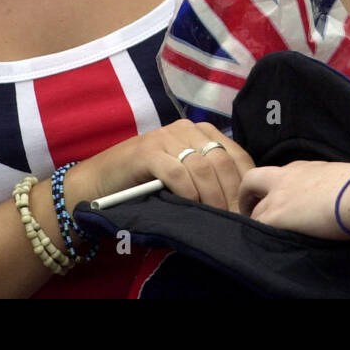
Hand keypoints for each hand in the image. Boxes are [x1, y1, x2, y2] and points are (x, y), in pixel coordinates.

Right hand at [69, 120, 255, 212]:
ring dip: (212, 197)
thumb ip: (209, 178)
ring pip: (202, 168)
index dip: (246, 183)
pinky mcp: (147, 152)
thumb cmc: (146, 182)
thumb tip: (242, 203)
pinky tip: (191, 206)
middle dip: (231, 195)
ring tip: (215, 218)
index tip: (249, 211)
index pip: (237, 155)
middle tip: (234, 220)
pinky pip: (177, 173)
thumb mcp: (185, 176)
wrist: (100, 180)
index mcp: (201, 131)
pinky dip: (188, 192)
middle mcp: (186, 129)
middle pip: (222, 162)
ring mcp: (165, 138)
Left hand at [240, 161, 349, 240]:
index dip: (271, 187)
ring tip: (261, 238)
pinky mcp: (277, 217)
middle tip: (250, 213)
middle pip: (251, 181)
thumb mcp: (338, 178)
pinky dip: (258, 235)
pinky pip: (257, 227)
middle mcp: (284, 178)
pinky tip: (263, 246)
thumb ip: (326, 185)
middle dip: (247, 197)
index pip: (276, 175)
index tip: (274, 199)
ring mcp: (278, 198)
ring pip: (254, 211)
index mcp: (300, 168)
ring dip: (256, 223)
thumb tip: (334, 196)